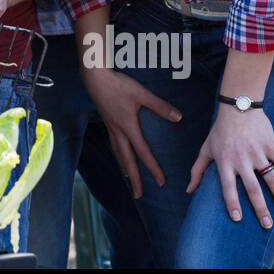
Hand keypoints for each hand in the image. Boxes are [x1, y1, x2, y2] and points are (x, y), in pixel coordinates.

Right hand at [79, 62, 181, 197]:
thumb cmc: (118, 84)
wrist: (94, 77)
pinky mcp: (107, 122)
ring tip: (130, 180)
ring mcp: (110, 128)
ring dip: (125, 169)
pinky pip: (113, 145)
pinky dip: (118, 156)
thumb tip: (178, 117)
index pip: (143, 153)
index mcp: (127, 127)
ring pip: (118, 154)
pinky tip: (120, 155)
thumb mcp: (141, 94)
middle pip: (127, 161)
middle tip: (139, 195)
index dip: (153, 169)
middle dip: (134, 180)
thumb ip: (160, 106)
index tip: (161, 182)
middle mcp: (118, 132)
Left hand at [187, 105, 273, 228]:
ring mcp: (257, 152)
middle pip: (252, 188)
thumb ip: (198, 171)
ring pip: (271, 179)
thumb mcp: (206, 149)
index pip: (227, 186)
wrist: (238, 106)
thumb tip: (189, 191)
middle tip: (267, 225)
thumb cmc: (220, 131)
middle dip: (260, 208)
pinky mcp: (270, 145)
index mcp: (225, 161)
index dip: (231, 203)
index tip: (237, 219)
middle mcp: (241, 159)